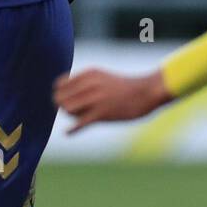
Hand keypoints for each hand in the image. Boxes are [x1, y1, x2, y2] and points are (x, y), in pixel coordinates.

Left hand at [55, 69, 170, 134]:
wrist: (146, 92)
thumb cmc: (124, 87)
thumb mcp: (102, 78)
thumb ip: (86, 83)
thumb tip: (68, 93)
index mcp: (88, 74)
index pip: (59, 84)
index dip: (60, 94)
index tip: (68, 100)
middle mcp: (89, 84)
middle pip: (60, 97)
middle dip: (62, 106)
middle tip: (73, 112)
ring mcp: (96, 99)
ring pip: (68, 109)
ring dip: (70, 116)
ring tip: (79, 118)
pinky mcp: (102, 113)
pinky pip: (81, 123)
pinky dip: (73, 129)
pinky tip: (67, 133)